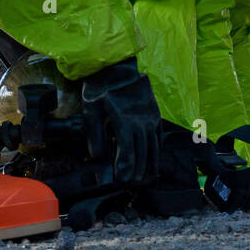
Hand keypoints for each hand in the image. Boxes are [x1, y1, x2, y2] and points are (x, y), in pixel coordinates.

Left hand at [81, 58, 160, 186]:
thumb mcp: (91, 109)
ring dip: (151, 162)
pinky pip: (158, 134)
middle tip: (135, 184)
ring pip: (153, 145)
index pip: (127, 151)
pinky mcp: (154, 112)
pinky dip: (156, 147)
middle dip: (139, 170)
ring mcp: (150, 116)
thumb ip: (94, 135)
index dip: (126, 168)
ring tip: (148, 177)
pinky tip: (154, 156)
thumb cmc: (101, 86)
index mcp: (125, 121)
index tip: (123, 180)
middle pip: (143, 151)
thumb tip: (97, 157)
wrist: (117, 65)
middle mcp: (141, 121)